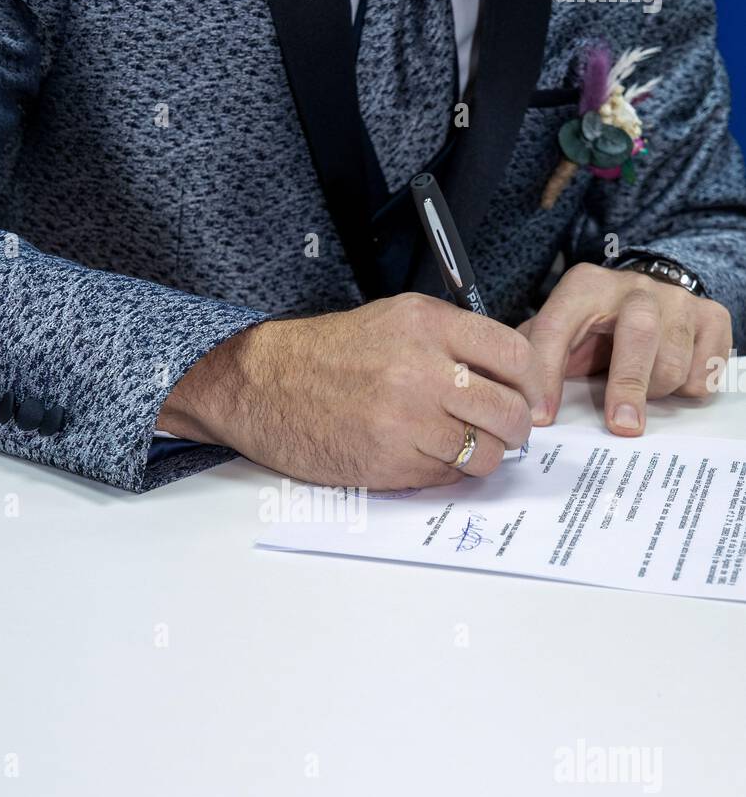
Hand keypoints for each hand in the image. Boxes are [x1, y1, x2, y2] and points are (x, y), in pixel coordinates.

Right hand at [159, 293, 545, 487]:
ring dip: (483, 455)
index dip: (532, 383)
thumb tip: (509, 376)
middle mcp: (421, 370)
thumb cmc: (326, 355)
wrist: (263, 385)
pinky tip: (427, 455)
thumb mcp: (393, 320)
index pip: (515, 355)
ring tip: (463, 446)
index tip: (530, 396)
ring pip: (485, 453)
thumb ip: (452, 340)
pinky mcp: (389, 462)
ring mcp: (406, 420)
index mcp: (426, 325)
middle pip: (508, 411)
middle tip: (505, 430)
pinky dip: (447, 471)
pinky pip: (447, 476)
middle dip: (516, 427)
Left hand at [519, 262, 731, 434]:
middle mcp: (634, 286)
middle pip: (638, 333)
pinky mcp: (713, 317)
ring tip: (640, 391)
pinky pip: (706, 369)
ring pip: (673, 360)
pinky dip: (689, 387)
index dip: (547, 376)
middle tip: (621, 427)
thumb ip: (534, 356)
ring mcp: (677, 299)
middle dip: (628, 385)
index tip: (542, 419)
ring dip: (655, 392)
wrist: (648, 297)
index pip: (558, 329)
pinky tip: (673, 380)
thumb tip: (515, 400)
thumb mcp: (559, 333)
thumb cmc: (594, 327)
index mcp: (584, 287)